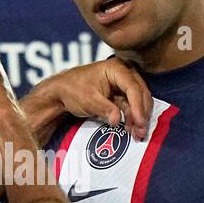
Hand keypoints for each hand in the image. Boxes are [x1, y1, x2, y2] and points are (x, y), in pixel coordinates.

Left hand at [31, 55, 151, 140]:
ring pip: (138, 101)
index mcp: (115, 68)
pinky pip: (131, 106)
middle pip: (140, 93)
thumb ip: (105, 109)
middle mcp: (123, 73)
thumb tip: (117, 120)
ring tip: (139, 134)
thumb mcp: (88, 100)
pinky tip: (133, 130)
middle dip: (141, 113)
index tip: (139, 121)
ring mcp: (122, 83)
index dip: (138, 106)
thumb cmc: (73, 90)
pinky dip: (132, 117)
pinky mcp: (120, 94)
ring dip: (139, 117)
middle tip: (142, 131)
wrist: (61, 92)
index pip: (132, 87)